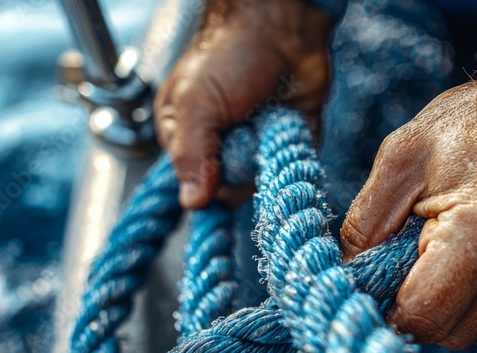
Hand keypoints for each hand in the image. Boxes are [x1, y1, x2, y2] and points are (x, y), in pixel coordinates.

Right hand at [155, 0, 332, 208]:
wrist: (283, 26)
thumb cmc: (230, 55)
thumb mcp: (197, 105)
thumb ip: (191, 156)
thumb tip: (192, 203)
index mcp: (186, 135)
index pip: (193, 183)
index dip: (207, 183)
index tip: (219, 168)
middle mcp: (219, 144)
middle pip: (228, 188)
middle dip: (239, 169)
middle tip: (245, 135)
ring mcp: (255, 144)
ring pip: (260, 183)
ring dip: (264, 161)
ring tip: (265, 125)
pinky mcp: (287, 143)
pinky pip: (289, 171)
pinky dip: (290, 157)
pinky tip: (286, 130)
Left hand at [340, 0, 476, 349]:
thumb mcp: (401, 156)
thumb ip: (364, 225)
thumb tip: (345, 279)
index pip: (422, 317)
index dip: (387, 307)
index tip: (375, 281)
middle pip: (446, 335)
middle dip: (415, 308)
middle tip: (407, 259)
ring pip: (473, 334)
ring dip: (446, 307)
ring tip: (443, 249)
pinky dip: (474, 301)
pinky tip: (473, 255)